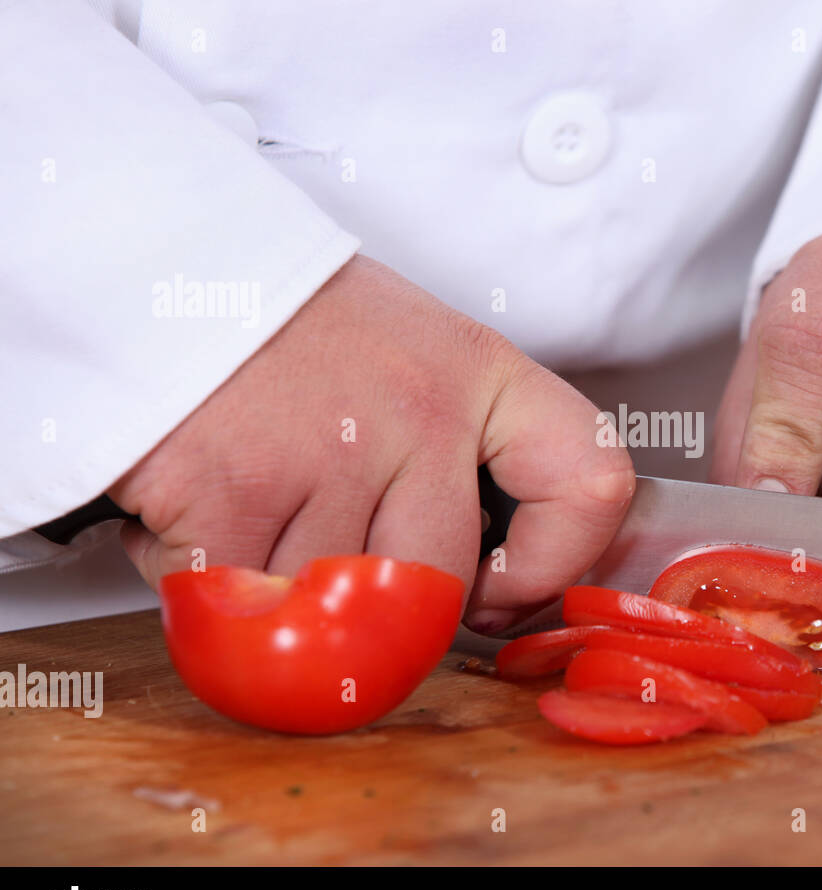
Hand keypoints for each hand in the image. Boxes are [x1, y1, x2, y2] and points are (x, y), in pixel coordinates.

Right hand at [108, 255, 634, 631]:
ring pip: (333, 615)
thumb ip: (463, 461)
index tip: (501, 583)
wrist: (150, 260)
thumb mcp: (412, 358)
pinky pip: (243, 616)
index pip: (591, 482)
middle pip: (439, 593)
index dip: (558, 563)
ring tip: (252, 511)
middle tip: (332, 569)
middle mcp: (419, 411)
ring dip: (281, 596)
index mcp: (477, 374)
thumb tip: (477, 596)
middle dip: (377, 612)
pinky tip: (202, 524)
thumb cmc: (286, 329)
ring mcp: (327, 454)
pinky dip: (212, 598)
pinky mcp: (230, 495)